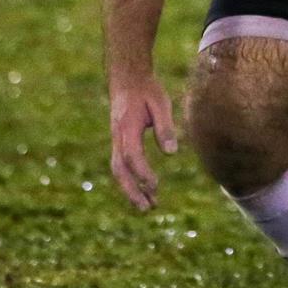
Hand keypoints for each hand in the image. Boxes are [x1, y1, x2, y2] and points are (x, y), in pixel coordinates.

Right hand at [107, 73, 177, 211]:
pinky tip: (144, 190)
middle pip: (119, 170)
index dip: (142, 173)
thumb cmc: (147, 90)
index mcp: (127, 127)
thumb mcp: (161, 103)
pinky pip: (121, 166)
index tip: (156, 186)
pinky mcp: (119, 142)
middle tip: (147, 209)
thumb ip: (165, 127)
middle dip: (131, 191)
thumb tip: (172, 153)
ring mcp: (116, 140)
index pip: (131, 156)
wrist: (127, 78)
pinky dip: (131, 181)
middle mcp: (117, 137)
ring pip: (118, 170)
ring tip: (148, 206)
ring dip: (130, 190)